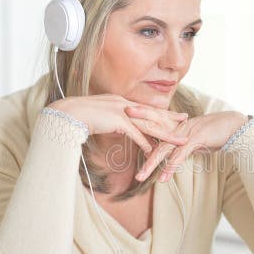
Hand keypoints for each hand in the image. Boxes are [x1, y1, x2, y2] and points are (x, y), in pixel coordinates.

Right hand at [47, 95, 188, 153]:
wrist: (67, 113)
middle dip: (170, 118)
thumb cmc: (79, 116)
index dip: (161, 111)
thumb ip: (112, 120)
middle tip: (186, 120)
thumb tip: (118, 126)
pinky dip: (145, 143)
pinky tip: (154, 151)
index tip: (173, 113)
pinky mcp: (117, 121)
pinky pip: (135, 134)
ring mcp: (122, 112)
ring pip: (149, 124)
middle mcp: (124, 104)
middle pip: (153, 113)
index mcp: (121, 102)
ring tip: (180, 141)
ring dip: (165, 134)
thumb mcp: (100, 116)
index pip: (146, 108)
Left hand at [132, 111, 247, 182]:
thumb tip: (171, 153)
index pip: (152, 121)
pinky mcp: (196, 140)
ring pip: (164, 149)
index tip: (121, 118)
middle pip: (153, 131)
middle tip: (117, 129)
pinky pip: (180, 155)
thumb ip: (180, 144)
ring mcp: (186, 133)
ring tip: (140, 177)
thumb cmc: (214, 133)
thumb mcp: (193, 138)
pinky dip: (172, 167)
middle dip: (136, 130)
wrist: (234, 128)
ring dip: (151, 163)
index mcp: (175, 125)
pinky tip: (164, 178)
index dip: (137, 118)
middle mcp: (178, 127)